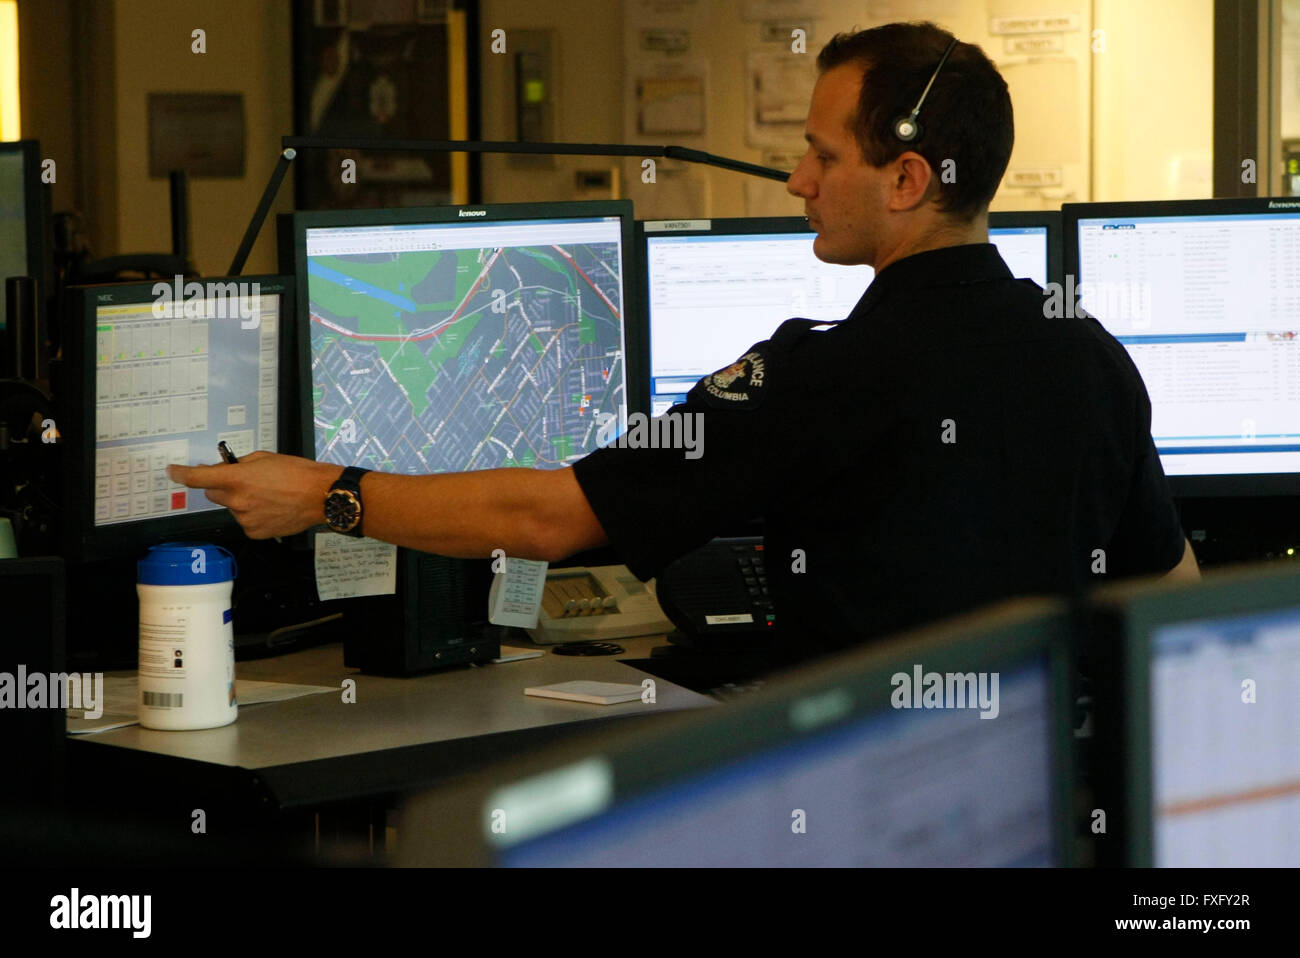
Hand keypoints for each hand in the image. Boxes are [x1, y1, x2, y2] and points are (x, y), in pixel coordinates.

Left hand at [167, 451, 337, 539]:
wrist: (321, 496)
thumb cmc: (297, 473)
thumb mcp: (265, 458)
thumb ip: (240, 465)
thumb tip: (226, 470)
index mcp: (237, 479)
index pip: (198, 478)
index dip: (181, 474)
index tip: (172, 471)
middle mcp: (237, 501)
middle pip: (214, 494)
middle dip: (224, 487)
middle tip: (247, 482)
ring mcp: (245, 519)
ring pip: (232, 508)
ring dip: (242, 502)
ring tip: (268, 496)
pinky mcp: (255, 532)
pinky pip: (245, 521)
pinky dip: (253, 515)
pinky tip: (272, 508)